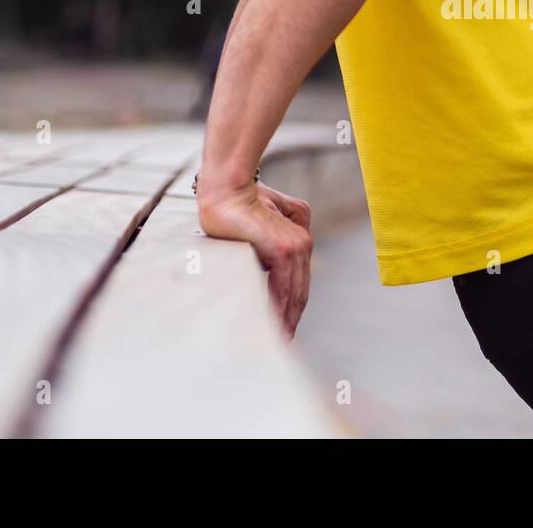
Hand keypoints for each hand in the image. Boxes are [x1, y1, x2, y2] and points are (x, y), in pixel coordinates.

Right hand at [197, 181, 312, 340]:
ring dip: (287, 320)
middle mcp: (303, 245)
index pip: (299, 281)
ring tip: (280, 341)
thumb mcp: (273, 216)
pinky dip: (279, 308)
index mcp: (300, 239)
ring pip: (294, 293)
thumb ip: (280, 235)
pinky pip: (283, 288)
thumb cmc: (244, 202)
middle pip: (300, 291)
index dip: (294, 306)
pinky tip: (274, 326)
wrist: (229, 191)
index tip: (287, 327)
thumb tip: (274, 266)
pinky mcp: (283, 250)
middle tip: (285, 342)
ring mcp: (296, 247)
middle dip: (292, 319)